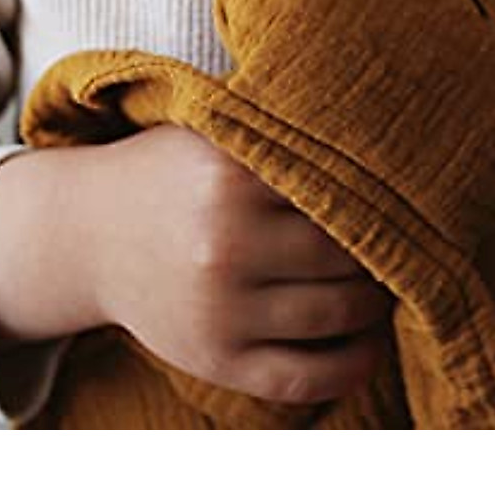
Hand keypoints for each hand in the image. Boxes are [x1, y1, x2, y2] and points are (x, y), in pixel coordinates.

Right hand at [0, 125, 391, 404]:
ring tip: (389, 280)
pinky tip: (370, 342)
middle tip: (407, 236)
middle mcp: (224, 243)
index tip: (408, 186)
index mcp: (227, 174)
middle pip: (346, 252)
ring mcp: (219, 308)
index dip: (381, 188)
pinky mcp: (215, 359)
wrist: (86, 234)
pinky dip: (353, 364)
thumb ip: (278, 123)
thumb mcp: (210, 130)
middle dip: (386, 247)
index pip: (337, 185)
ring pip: (337, 313)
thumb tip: (380, 118)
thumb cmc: (169, 172)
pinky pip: (305, 376)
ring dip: (378, 301)